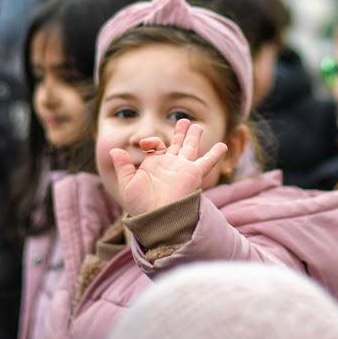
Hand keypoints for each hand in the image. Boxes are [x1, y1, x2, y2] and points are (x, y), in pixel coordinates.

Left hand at [111, 116, 228, 213]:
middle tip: (184, 121)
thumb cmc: (141, 205)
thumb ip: (123, 166)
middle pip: (177, 144)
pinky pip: (206, 162)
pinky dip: (215, 154)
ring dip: (194, 136)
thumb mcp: (128, 184)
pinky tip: (223, 145)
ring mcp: (182, 169)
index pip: (157, 146)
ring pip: (190, 148)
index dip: (152, 140)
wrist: (158, 218)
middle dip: (180, 133)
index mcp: (155, 166)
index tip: (145, 144)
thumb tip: (114, 149)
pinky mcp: (193, 174)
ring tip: (197, 126)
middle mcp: (170, 166)